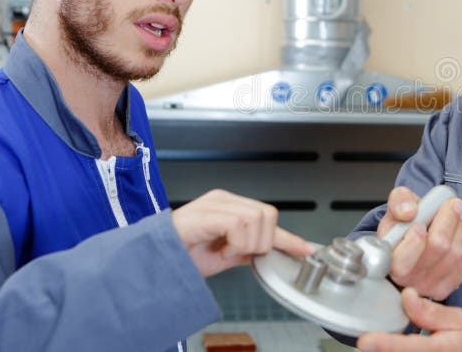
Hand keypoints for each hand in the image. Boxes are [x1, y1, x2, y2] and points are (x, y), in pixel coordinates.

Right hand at [171, 189, 312, 276]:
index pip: (268, 217)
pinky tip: (219, 249)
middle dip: (260, 242)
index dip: (288, 236)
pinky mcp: (208, 211)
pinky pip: (239, 224)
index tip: (307, 248)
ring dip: (245, 244)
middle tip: (236, 252)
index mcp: (230, 208)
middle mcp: (225, 200)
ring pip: (257, 218)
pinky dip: (234, 243)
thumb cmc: (182, 255)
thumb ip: (247, 250)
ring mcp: (216, 203)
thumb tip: (269, 253)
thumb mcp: (223, 256)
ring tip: (224, 250)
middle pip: (268, 215)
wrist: (155, 260)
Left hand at [357, 287, 461, 351]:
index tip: (365, 341)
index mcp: (440, 350)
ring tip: (378, 342)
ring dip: (383, 350)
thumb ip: (430, 311)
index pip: (407, 349)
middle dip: (379, 348)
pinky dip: (388, 351)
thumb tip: (406, 295)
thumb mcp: (459, 320)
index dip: (385, 345)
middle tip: (368, 339)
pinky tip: (385, 346)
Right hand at [378, 186, 461, 300]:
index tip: (420, 224)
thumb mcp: (395, 207)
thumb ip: (398, 201)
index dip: (415, 242)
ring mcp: (428, 285)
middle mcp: (408, 279)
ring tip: (458, 210)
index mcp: (389, 261)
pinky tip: (460, 226)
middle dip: (447, 221)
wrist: (411, 240)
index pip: (402, 261)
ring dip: (460, 227)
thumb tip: (409, 212)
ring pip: (454, 253)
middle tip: (453, 203)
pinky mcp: (447, 285)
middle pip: (436, 249)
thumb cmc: (401, 227)